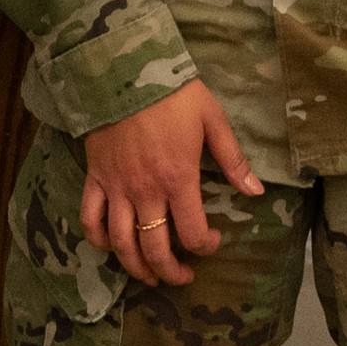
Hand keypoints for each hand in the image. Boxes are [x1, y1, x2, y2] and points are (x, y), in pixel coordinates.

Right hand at [79, 80, 264, 286]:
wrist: (125, 68)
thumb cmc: (173, 93)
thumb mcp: (212, 119)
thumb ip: (232, 159)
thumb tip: (256, 192)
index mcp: (179, 179)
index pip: (192, 232)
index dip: (205, 246)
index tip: (213, 241)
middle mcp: (146, 191)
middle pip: (154, 248)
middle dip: (169, 271)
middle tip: (181, 277)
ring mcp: (117, 187)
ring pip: (121, 242)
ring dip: (134, 267)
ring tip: (148, 275)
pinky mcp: (96, 177)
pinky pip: (90, 217)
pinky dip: (97, 238)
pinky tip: (109, 246)